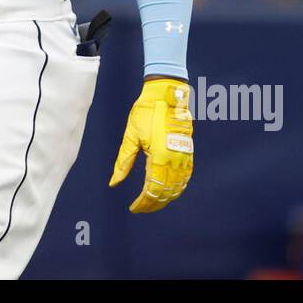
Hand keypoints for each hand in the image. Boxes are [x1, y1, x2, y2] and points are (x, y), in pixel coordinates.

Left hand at [108, 77, 193, 212]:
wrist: (166, 94)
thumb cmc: (146, 112)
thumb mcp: (131, 136)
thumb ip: (123, 162)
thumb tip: (113, 183)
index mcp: (159, 156)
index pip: (152, 190)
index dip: (143, 203)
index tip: (133, 208)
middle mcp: (175, 159)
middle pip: (166, 192)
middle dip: (152, 204)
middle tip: (140, 208)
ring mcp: (184, 156)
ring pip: (178, 187)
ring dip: (165, 198)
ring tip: (152, 203)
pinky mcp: (188, 152)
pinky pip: (186, 177)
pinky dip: (178, 188)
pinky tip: (169, 191)